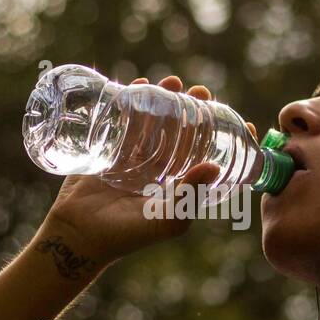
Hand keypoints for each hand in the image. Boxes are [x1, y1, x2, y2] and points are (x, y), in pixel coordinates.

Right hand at [38, 76, 256, 269]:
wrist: (78, 236)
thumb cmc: (126, 235)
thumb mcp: (166, 220)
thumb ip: (190, 195)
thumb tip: (215, 166)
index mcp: (178, 186)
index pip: (208, 157)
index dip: (225, 140)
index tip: (241, 122)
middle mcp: (159, 170)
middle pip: (183, 131)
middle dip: (195, 110)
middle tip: (201, 92)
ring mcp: (134, 157)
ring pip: (155, 121)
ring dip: (165, 99)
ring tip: (173, 83)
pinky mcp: (109, 149)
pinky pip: (124, 119)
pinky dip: (131, 100)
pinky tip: (139, 84)